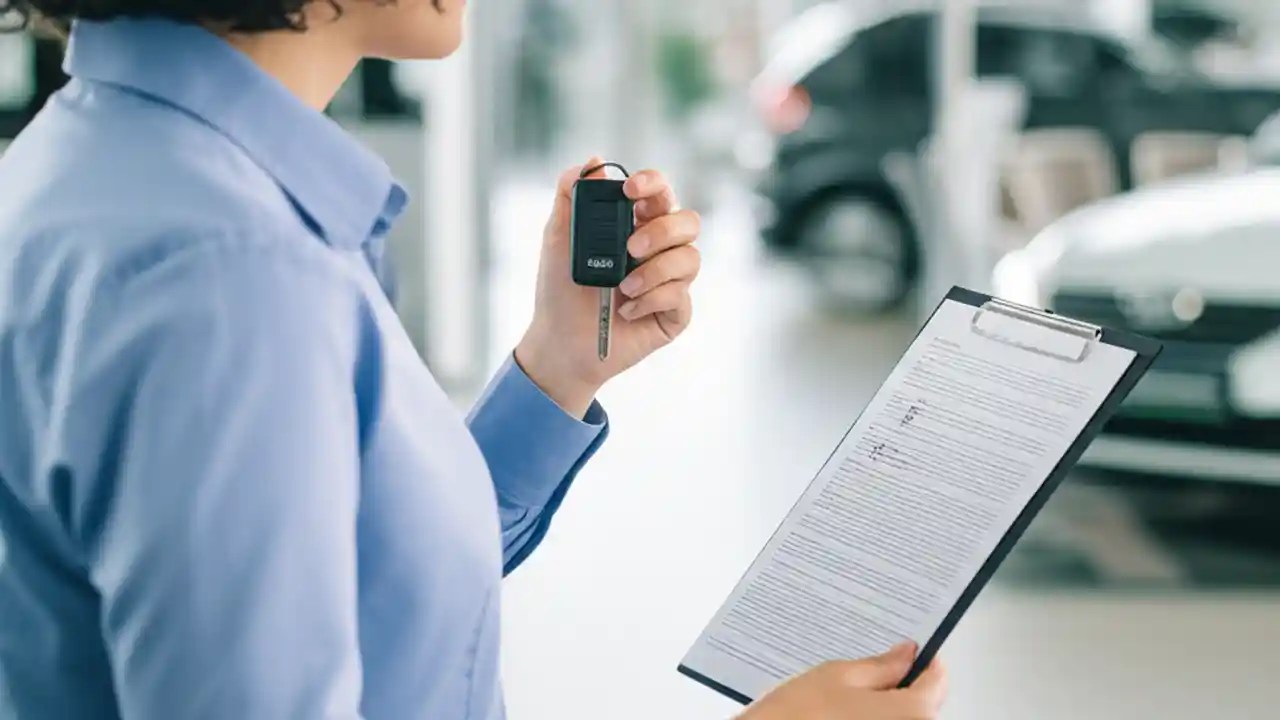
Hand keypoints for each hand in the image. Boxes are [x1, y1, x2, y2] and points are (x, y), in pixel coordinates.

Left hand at [515, 156, 701, 416]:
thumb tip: (594, 161)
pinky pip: (682, 296)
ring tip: (623, 288)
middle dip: (662, 230)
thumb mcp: (558, 239)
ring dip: (655, 271)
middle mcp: (659, 249)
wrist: (562, 343)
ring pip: (691, 259)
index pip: (659, 193)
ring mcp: (671, 281)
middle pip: (688, 221)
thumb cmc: (560, 291)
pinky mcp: (675, 312)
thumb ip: (570, 196)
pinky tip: (627, 311)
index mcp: (635, 225)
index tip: (630, 189)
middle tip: (630, 248)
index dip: (653, 183)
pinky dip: (652, 300)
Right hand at [737, 643, 947, 719]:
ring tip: (842, 698)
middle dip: (899, 685)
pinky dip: (867, 719)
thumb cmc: (796, 717)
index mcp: (913, 714)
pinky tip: (838, 714)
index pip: (937, 680)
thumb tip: (905, 655)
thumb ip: (880, 666)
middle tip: (866, 671)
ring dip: (882, 706)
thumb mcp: (837, 676)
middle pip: (921, 705)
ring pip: (899, 719)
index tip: (912, 650)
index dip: (924, 660)